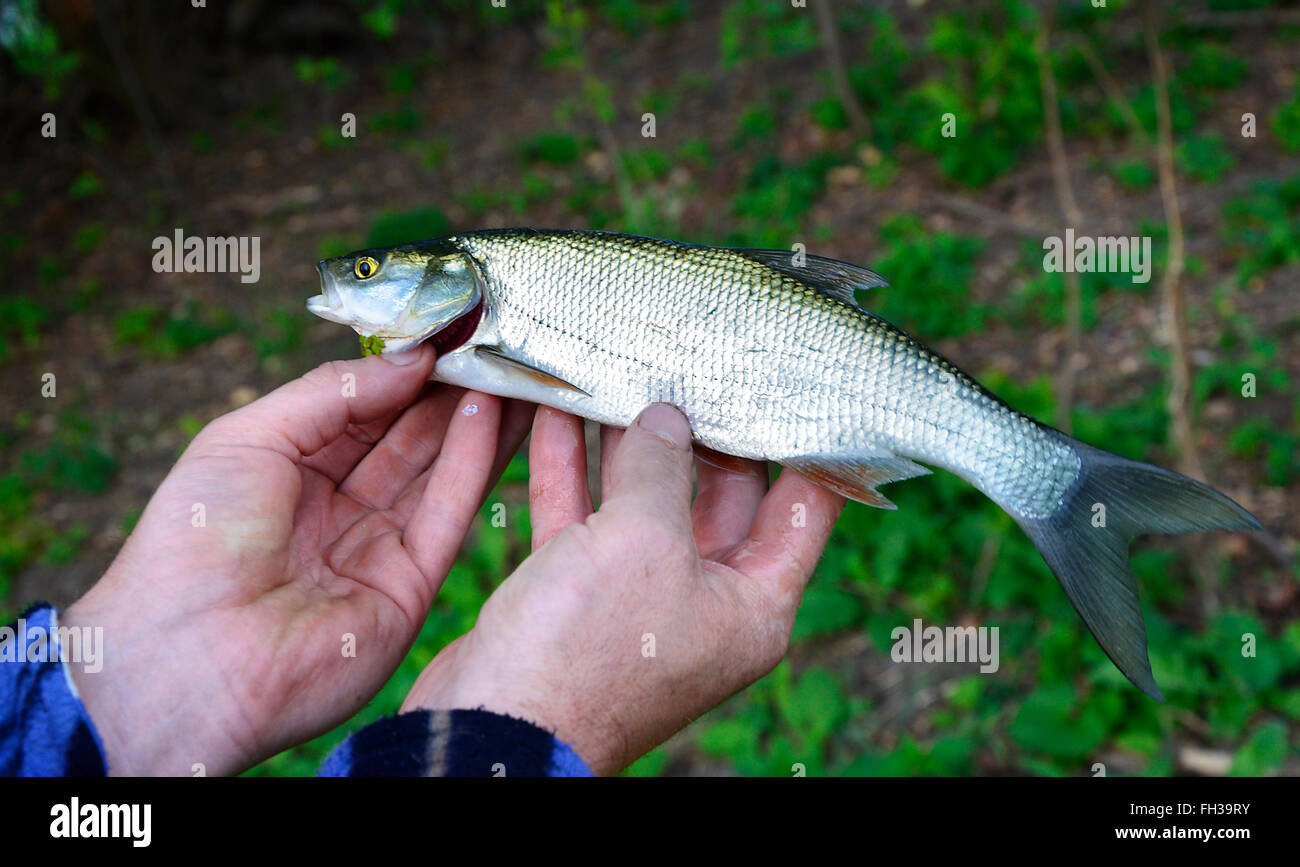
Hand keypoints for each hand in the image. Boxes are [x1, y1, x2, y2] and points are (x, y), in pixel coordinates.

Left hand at [63, 344, 532, 774]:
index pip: (362, 411)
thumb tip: (412, 358)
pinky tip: (491, 414)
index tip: (446, 331)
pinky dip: (472, 463)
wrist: (189, 659)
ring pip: (438, 472)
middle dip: (450, 390)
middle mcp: (337, 511)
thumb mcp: (248, 438)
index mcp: (290, 474)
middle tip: (495, 341)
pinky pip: (446, 515)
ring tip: (512, 364)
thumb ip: (333, 392)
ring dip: (476, 419)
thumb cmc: (194, 541)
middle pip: (408, 439)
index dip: (403, 372)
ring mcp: (375, 550)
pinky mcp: (409, 589)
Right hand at [400, 403, 843, 774]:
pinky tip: (557, 411)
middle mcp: (705, 602)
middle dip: (701, 429)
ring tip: (622, 371)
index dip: (805, 443)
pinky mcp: (579, 597)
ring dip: (626, 442)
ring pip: (643, 503)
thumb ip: (661, 468)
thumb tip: (666, 418)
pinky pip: (585, 519)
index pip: (804, 507)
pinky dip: (571, 470)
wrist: (491, 730)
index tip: (798, 384)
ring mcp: (640, 600)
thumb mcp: (642, 542)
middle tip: (694, 362)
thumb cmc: (583, 654)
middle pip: (719, 497)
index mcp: (752, 603)